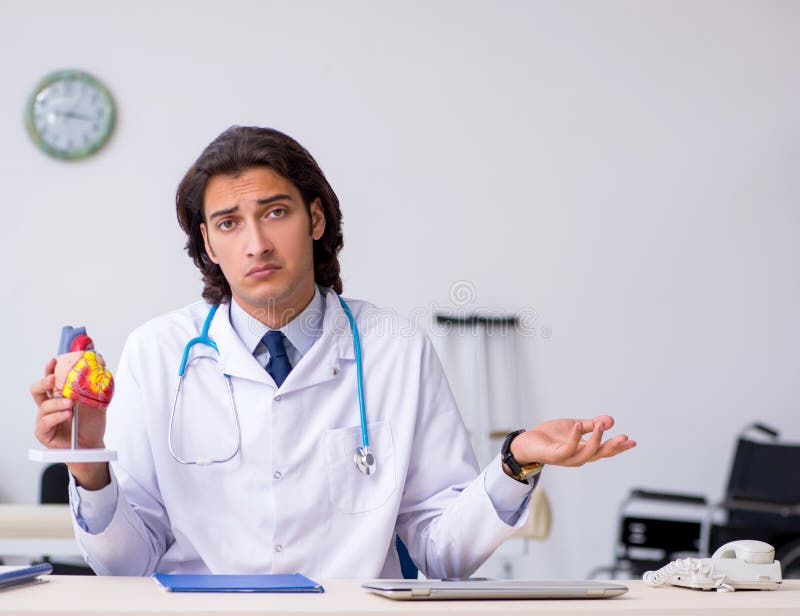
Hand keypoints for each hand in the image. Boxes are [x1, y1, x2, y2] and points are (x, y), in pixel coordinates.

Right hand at [30, 358, 109, 489]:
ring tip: (70, 404)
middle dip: (43, 382)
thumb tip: (102, 365)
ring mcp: (45, 418)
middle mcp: (49, 405)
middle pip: (37, 389)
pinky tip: (67, 414)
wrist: (93, 444)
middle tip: (52, 380)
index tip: (54, 361)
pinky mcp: (44, 432)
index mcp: (59, 395)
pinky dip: (57, 416)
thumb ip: (97, 385)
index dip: (50, 369)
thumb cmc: (92, 423)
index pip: (50, 378)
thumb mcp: (98, 401)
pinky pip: (45, 422)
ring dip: (57, 402)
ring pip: (44, 406)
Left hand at [508, 415, 634, 468]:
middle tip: (625, 437)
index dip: (619, 447)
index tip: (633, 441)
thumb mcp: (573, 426)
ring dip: (595, 440)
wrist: (527, 442)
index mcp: (584, 450)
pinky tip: (577, 425)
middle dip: (613, 447)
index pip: (605, 450)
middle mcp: (578, 457)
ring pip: (586, 454)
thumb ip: (590, 425)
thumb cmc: (550, 436)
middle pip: (600, 454)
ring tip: (600, 425)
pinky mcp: (555, 456)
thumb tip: (611, 419)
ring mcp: (567, 458)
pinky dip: (574, 438)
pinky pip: (567, 449)